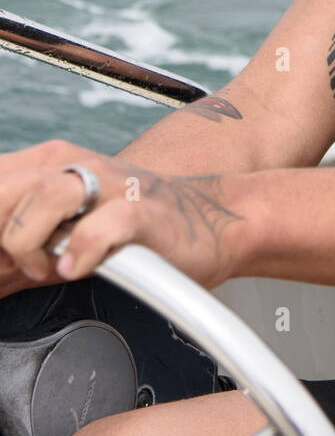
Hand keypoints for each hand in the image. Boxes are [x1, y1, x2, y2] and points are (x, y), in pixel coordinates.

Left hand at [0, 139, 245, 294]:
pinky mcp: (144, 213)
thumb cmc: (136, 230)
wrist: (212, 221)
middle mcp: (79, 168)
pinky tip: (77, 269)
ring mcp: (112, 187)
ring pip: (45, 195)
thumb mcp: (69, 231)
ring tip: (46, 269)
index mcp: (53, 165)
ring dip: (29, 240)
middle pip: (5, 187)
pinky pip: (104, 223)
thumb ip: (22, 248)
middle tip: (9, 269)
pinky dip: (82, 250)